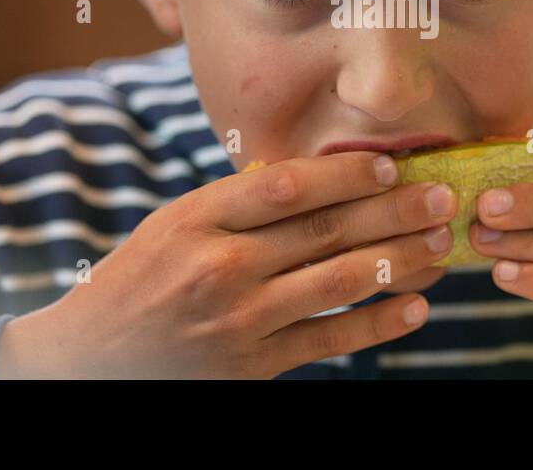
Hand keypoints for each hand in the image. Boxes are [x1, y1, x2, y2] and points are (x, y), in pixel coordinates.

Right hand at [0, 152, 456, 377]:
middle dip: (395, 212)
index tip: (391, 166)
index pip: (287, 187)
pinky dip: (378, 325)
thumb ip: (239, 203)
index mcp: (198, 219)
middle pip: (326, 231)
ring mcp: (239, 320)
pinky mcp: (252, 366)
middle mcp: (220, 266)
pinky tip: (415, 307)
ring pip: (339, 283)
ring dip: (401, 261)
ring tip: (441, 245)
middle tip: (443, 197)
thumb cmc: (139, 279)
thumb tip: (321, 177)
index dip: (347, 175)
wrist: (89, 359)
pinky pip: (330, 341)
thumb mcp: (173, 224)